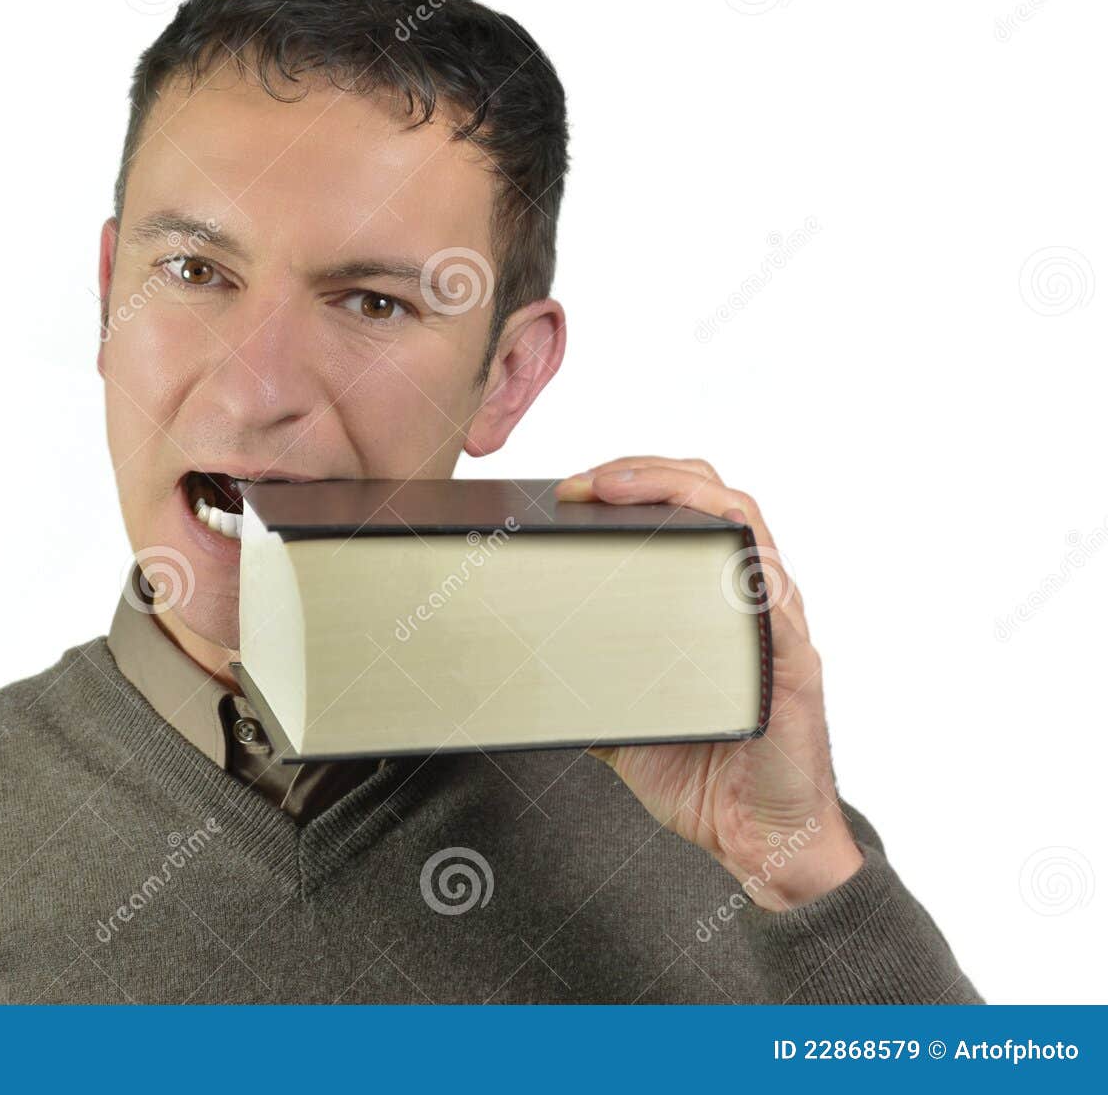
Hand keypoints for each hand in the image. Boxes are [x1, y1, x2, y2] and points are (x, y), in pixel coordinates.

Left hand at [556, 457, 863, 909]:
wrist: (760, 841)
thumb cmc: (705, 774)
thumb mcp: (625, 715)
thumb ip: (587, 681)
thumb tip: (519, 665)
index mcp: (715, 599)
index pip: (687, 505)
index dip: (635, 478)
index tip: (574, 486)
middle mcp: (752, 599)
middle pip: (716, 495)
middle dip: (649, 471)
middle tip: (587, 482)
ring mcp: (778, 626)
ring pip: (747, 525)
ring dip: (683, 494)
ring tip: (623, 491)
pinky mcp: (793, 666)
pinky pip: (775, 602)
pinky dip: (741, 570)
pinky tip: (706, 557)